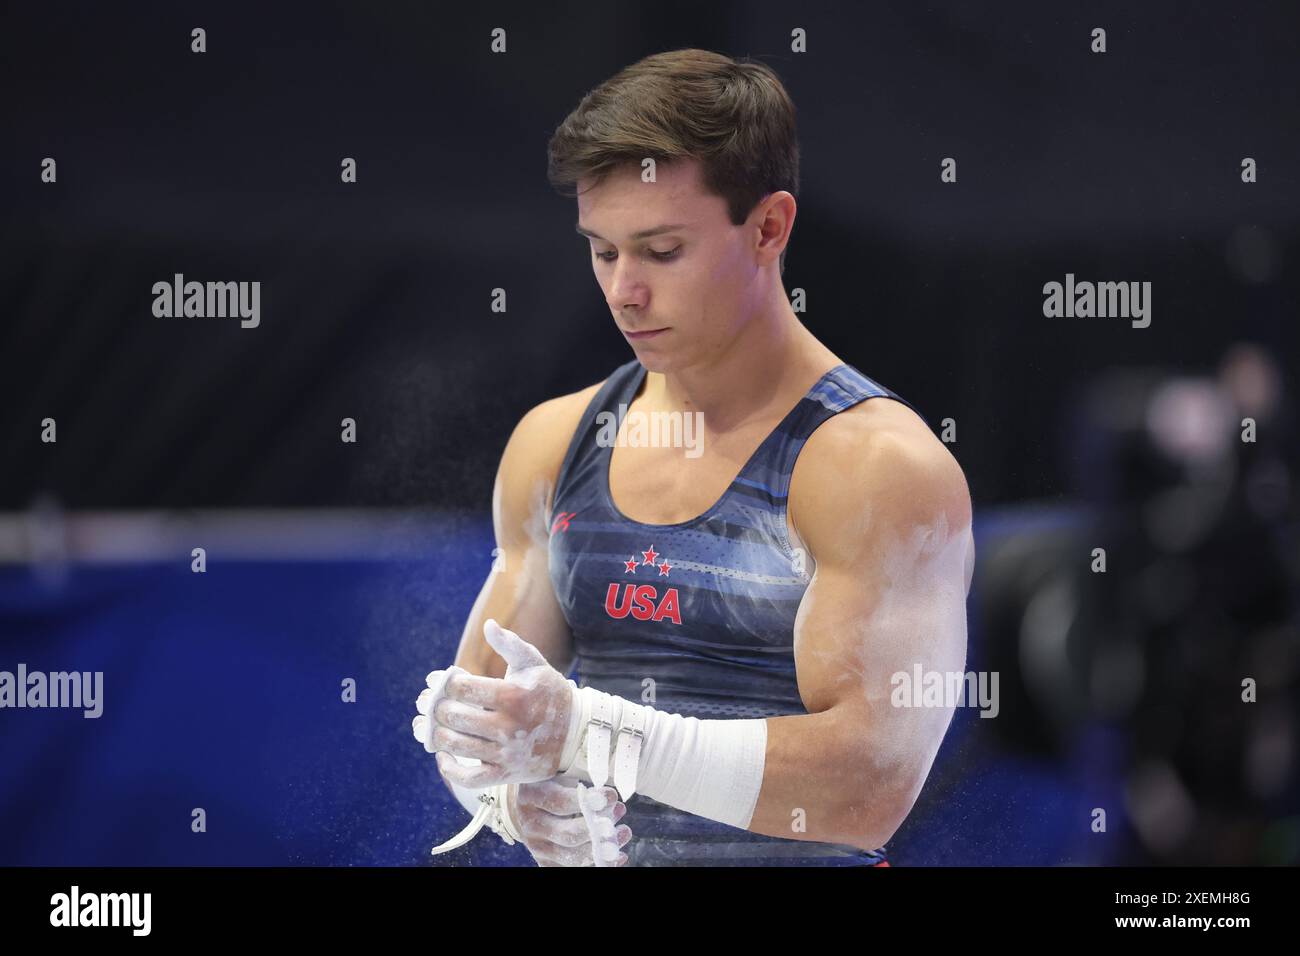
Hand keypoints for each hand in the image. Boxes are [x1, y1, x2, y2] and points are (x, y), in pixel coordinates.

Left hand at [415, 619, 576, 787]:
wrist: (576, 733)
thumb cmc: (550, 693)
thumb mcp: (534, 665)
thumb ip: (510, 644)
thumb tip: (488, 625)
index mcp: (513, 696)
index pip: (462, 688)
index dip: (445, 683)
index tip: (442, 682)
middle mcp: (508, 727)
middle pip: (454, 717)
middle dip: (437, 707)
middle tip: (432, 703)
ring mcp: (506, 753)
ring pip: (455, 746)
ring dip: (436, 734)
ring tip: (432, 725)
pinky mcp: (505, 774)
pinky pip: (469, 779)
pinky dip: (449, 769)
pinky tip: (443, 756)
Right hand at [506, 776, 632, 866]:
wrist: (530, 805)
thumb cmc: (554, 784)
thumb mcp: (561, 774)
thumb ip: (583, 785)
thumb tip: (613, 801)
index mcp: (531, 796)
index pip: (561, 802)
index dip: (589, 801)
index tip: (612, 796)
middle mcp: (529, 824)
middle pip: (567, 834)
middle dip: (596, 831)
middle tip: (616, 826)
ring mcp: (536, 846)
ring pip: (571, 856)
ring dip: (601, 849)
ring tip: (623, 834)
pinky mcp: (545, 861)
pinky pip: (572, 869)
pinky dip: (598, 864)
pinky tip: (618, 857)